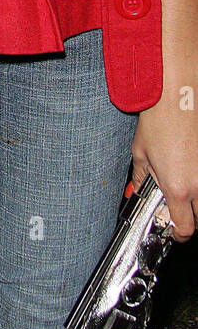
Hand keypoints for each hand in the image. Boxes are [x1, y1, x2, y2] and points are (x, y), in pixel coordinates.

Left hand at [132, 86, 197, 242]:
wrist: (177, 95)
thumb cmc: (159, 119)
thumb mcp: (141, 153)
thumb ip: (141, 178)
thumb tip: (137, 190)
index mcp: (178, 188)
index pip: (185, 228)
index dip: (178, 233)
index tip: (173, 230)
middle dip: (188, 217)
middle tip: (175, 204)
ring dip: (196, 198)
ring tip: (181, 180)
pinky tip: (189, 165)